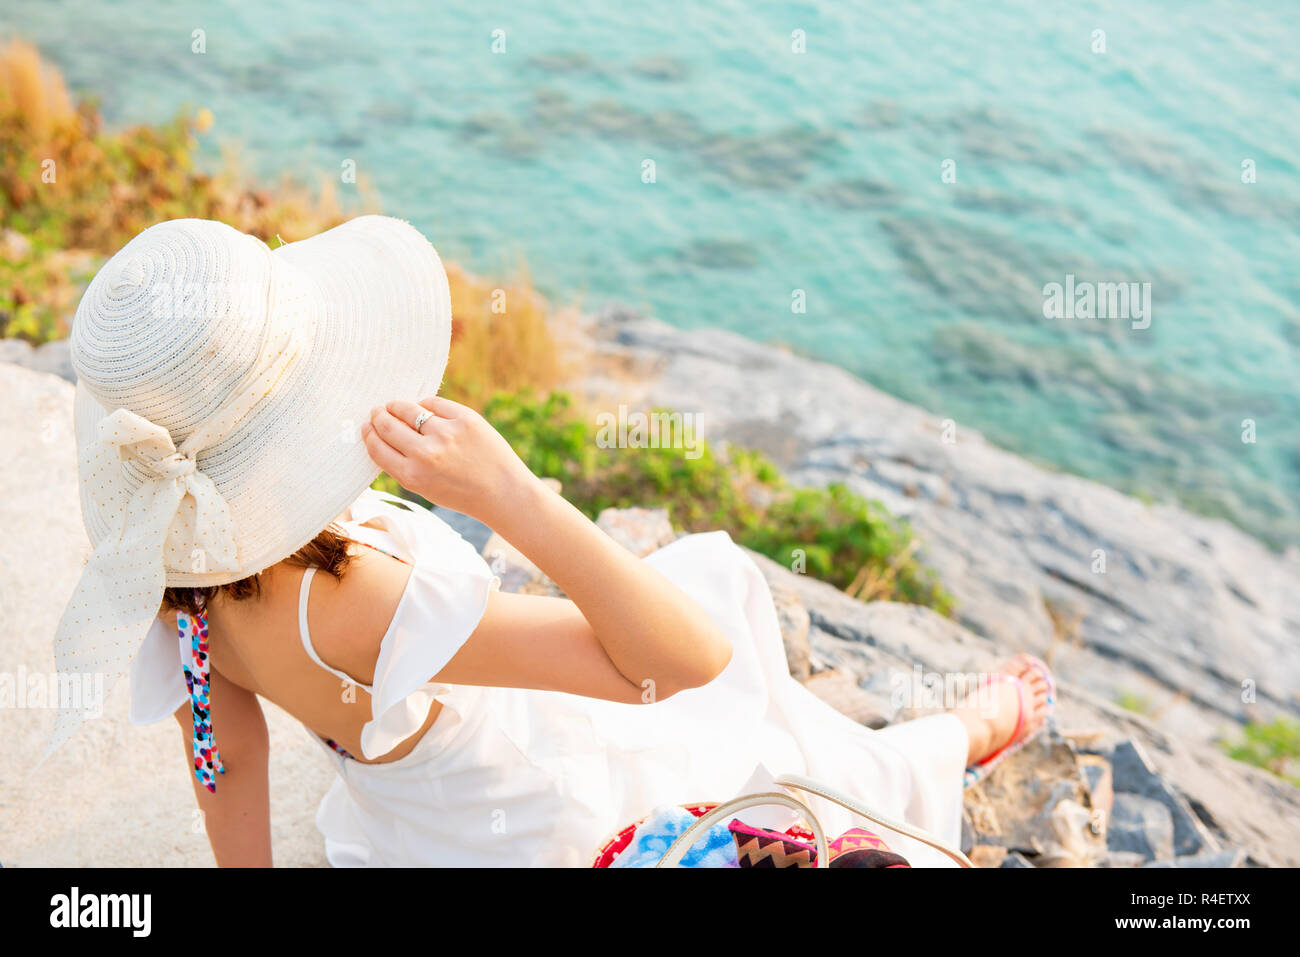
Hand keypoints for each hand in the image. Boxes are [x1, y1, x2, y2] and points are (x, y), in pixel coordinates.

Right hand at [362, 396, 539, 523]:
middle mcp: (425, 454)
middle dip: (379, 416)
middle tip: (378, 411)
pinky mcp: (465, 419)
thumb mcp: (425, 488)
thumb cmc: (462, 492)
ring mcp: (445, 434)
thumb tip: (382, 433)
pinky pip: (434, 403)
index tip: (367, 426)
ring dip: (397, 406)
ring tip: (395, 406)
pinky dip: (425, 405)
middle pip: (388, 425)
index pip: (377, 447)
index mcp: (412, 476)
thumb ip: (402, 465)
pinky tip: (424, 408)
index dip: (369, 434)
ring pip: (408, 409)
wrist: (502, 492)